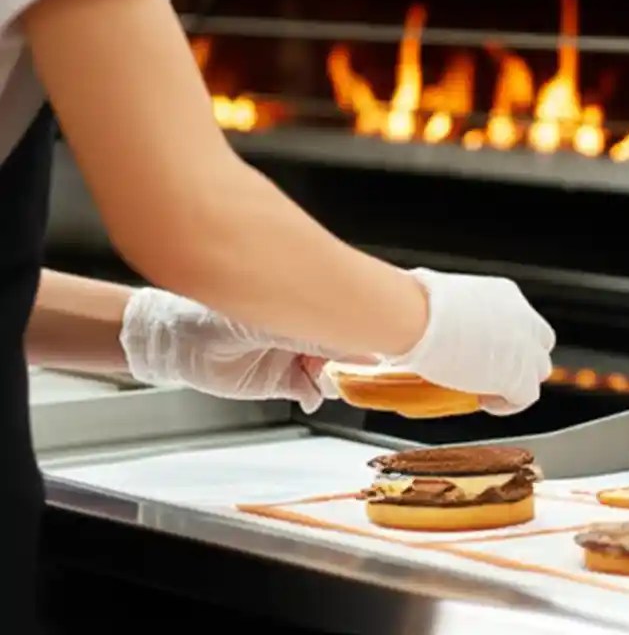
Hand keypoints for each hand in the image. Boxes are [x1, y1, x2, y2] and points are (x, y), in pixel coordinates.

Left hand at [120, 288, 351, 412]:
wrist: (173, 343)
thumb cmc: (209, 313)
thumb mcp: (265, 321)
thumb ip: (309, 334)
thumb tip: (348, 343)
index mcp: (298, 305)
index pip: (342, 318)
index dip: (362, 328)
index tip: (384, 338)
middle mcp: (300, 329)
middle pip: (343, 346)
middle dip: (354, 357)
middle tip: (360, 364)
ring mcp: (291, 356)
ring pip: (330, 370)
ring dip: (335, 377)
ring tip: (328, 378)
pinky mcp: (280, 382)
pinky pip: (310, 391)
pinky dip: (316, 395)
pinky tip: (312, 394)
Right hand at [383, 268, 554, 414]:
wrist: (419, 317)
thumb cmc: (416, 305)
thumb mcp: (439, 297)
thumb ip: (439, 309)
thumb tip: (411, 318)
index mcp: (506, 294)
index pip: (520, 319)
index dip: (508, 337)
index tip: (486, 348)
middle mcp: (523, 318)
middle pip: (539, 343)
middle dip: (521, 358)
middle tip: (492, 371)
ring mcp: (526, 349)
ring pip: (538, 370)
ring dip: (516, 381)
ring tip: (486, 389)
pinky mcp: (521, 378)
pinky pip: (526, 398)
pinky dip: (508, 403)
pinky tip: (485, 402)